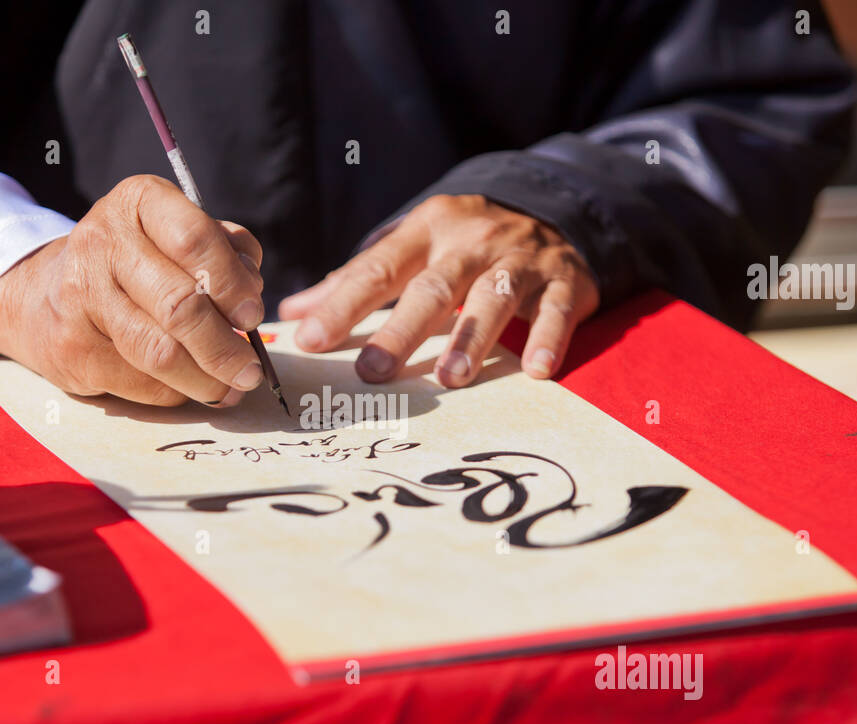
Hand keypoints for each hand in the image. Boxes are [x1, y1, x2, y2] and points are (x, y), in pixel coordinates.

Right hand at [0, 175, 266, 406]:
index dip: (232, 284)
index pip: (194, 240)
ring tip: (232, 387)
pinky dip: (179, 392)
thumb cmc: (134, 261)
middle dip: (225, 347)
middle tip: (250, 369)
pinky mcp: (74, 349)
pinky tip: (196, 388)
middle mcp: (103, 243)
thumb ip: (222, 251)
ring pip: (161, 353)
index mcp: (138, 202)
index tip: (253, 315)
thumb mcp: (175, 233)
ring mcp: (81, 297)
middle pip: (179, 305)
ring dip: (207, 379)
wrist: (43, 293)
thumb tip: (252, 296)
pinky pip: (143, 382)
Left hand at [278, 194, 598, 386]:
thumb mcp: (413, 246)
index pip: (377, 269)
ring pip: (493, 298)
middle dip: (401, 329)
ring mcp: (521, 260)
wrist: (553, 210)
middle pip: (432, 288)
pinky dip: (546, 338)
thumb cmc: (464, 242)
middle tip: (373, 371)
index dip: (342, 305)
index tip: (309, 340)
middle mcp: (472, 242)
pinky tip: (536, 370)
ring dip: (471, 338)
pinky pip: (556, 310)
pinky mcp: (564, 280)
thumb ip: (356, 279)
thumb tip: (292, 315)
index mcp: (427, 231)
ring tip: (450, 378)